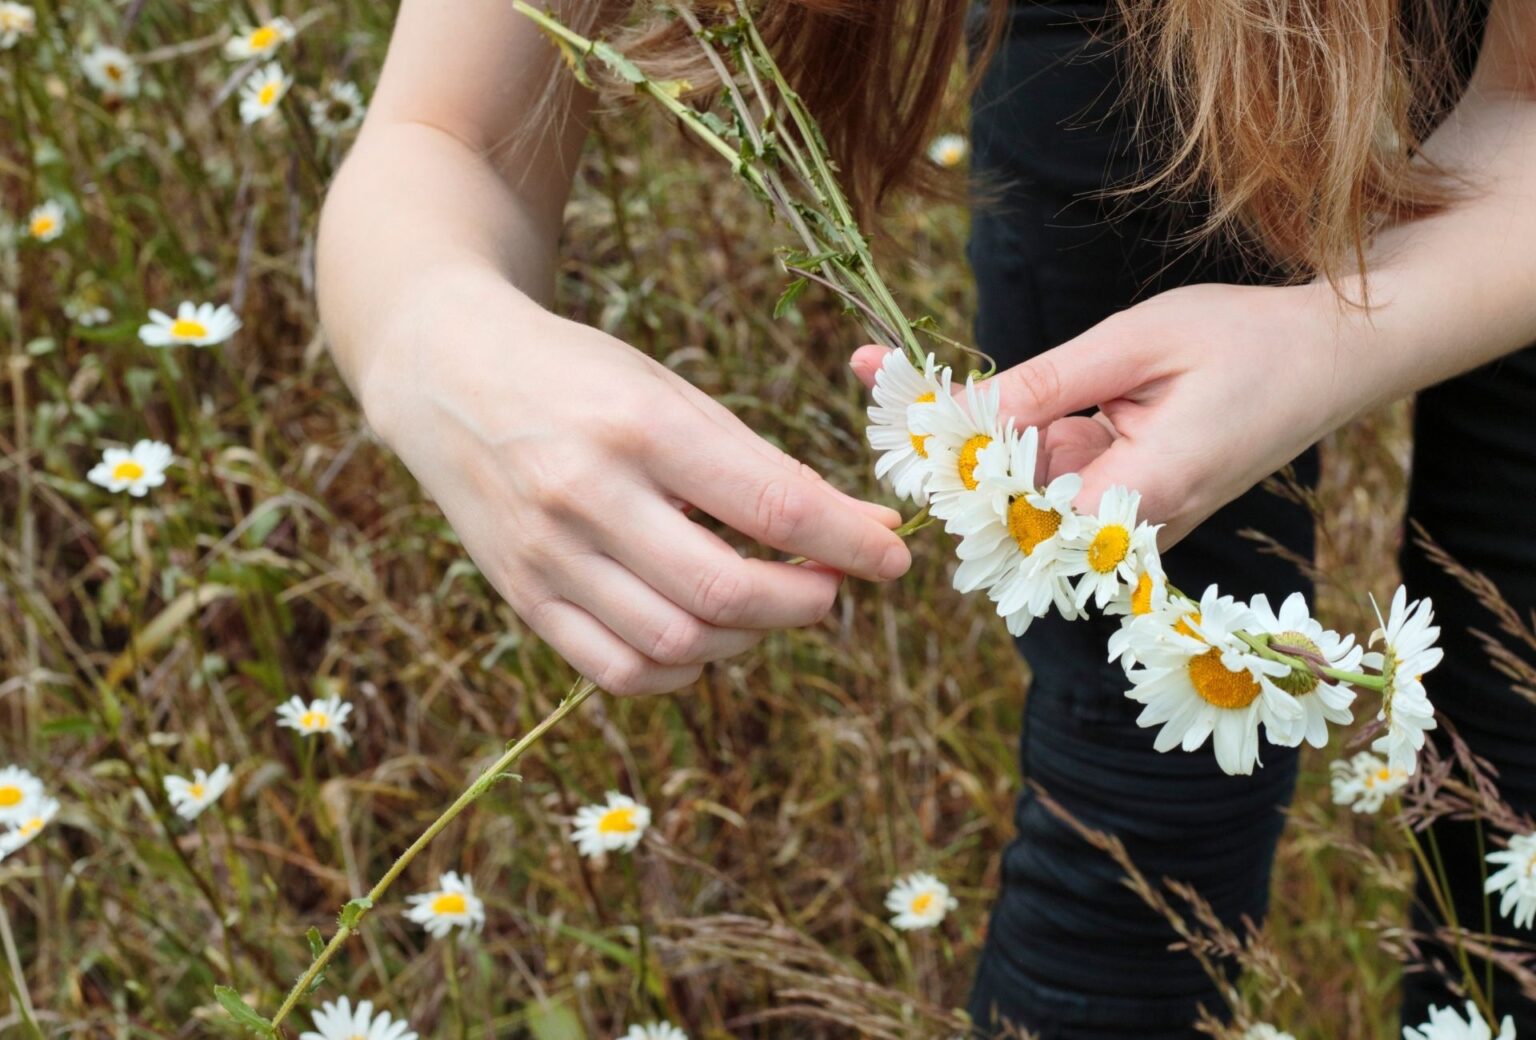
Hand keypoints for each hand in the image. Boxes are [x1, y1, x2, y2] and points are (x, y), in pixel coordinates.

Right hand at [361, 266, 911, 695]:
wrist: (447, 375)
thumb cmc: (580, 377)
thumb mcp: (673, 393)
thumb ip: (762, 466)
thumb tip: (864, 529)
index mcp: (639, 426)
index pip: (772, 505)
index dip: (849, 544)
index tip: (892, 557)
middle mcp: (586, 495)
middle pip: (726, 592)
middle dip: (805, 602)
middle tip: (832, 586)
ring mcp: (547, 555)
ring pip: (677, 643)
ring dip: (749, 638)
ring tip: (767, 602)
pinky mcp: (523, 597)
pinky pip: (618, 671)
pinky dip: (682, 668)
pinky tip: (703, 634)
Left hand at [852, 282, 1357, 545]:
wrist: (1331, 359)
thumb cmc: (1245, 340)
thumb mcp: (1137, 343)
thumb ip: (1048, 385)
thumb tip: (962, 416)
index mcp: (1143, 493)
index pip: (1019, 504)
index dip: (949, 464)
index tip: (886, 413)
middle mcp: (1134, 528)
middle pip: (1011, 504)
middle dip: (942, 446)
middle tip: (869, 373)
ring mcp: (1135, 524)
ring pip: (1028, 492)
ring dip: (972, 439)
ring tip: (889, 373)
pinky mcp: (1134, 508)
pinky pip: (1059, 481)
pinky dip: (1017, 439)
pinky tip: (963, 399)